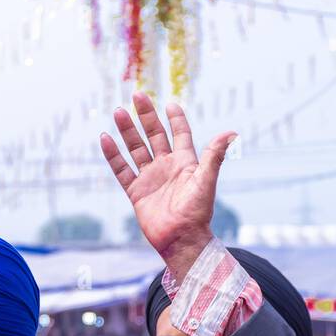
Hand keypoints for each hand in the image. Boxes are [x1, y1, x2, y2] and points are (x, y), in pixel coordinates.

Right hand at [100, 92, 235, 281]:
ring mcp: (150, 178)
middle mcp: (166, 168)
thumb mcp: (206, 180)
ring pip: (136, 149)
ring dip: (128, 131)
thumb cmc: (197, 212)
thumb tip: (231, 132)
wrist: (182, 240)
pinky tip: (105, 138)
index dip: (176, 120)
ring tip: (119, 112)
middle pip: (155, 136)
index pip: (180, 135)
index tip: (170, 104)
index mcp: (185, 163)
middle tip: (137, 95)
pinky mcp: (136, 192)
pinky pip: (122, 170)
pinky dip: (113, 155)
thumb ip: (215, 155)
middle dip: (146, 116)